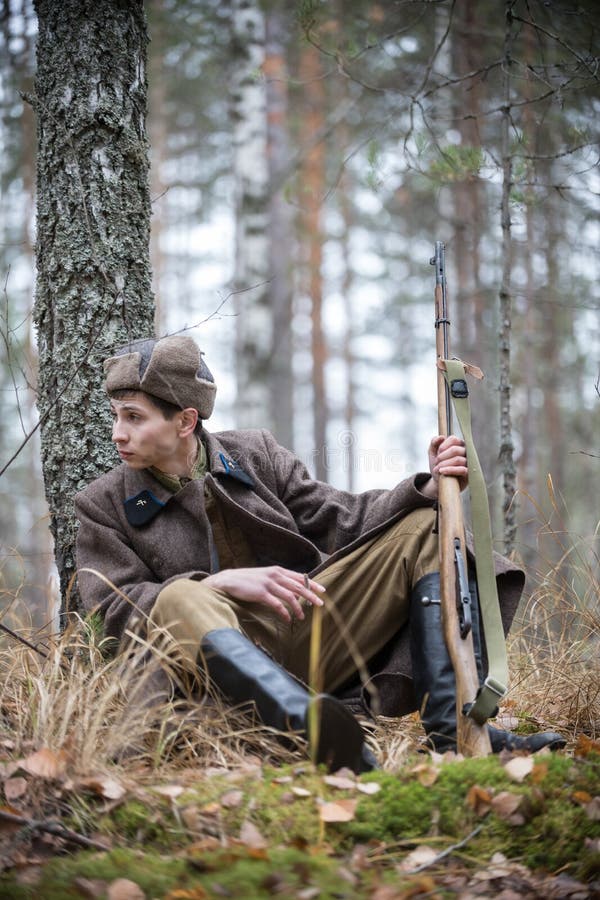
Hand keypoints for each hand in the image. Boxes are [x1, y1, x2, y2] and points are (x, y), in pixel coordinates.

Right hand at [202, 566, 324, 623]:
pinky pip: (277, 605)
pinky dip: (284, 613)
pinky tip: (287, 619)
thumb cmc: (247, 580)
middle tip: (320, 604)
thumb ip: (278, 581)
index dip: (312, 583)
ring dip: (298, 608)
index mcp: (277, 570)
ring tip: (302, 617)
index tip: (322, 590)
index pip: (299, 577)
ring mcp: (268, 583)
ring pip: (290, 596)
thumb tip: (292, 591)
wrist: (228, 580)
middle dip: (311, 596)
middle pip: (299, 586)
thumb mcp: (265, 576)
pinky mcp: (261, 593)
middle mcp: (275, 575)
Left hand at [422, 435, 467, 497]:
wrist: (439, 482)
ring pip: (457, 460)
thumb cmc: (438, 466)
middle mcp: (466, 452)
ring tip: (437, 469)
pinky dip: (450, 470)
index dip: (443, 446)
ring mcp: (468, 463)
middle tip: (436, 462)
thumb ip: (434, 443)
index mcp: (458, 445)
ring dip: (444, 464)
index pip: (454, 439)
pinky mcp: (469, 474)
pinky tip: (442, 471)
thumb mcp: (433, 453)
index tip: (437, 452)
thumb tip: (441, 437)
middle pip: (455, 450)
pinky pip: (462, 470)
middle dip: (442, 456)